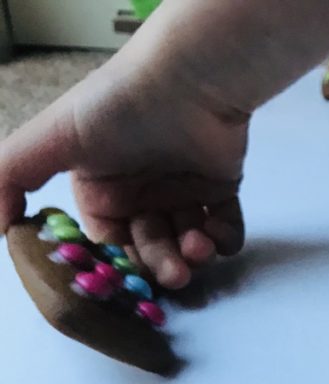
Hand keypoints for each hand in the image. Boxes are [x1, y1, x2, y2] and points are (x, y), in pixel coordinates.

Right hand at [0, 58, 248, 288]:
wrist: (185, 83)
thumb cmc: (114, 108)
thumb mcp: (50, 139)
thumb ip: (10, 177)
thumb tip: (1, 228)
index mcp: (102, 189)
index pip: (110, 241)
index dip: (119, 262)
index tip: (128, 275)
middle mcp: (141, 195)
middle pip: (152, 249)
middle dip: (161, 264)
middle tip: (174, 274)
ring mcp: (183, 193)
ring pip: (188, 244)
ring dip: (193, 255)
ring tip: (197, 247)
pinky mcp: (220, 190)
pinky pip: (225, 229)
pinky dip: (223, 240)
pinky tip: (216, 236)